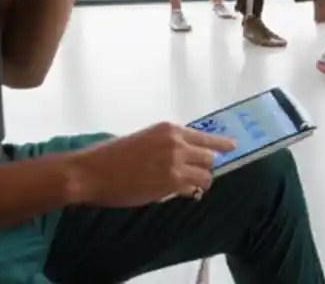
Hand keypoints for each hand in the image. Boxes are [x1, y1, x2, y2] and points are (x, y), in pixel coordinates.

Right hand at [66, 122, 235, 207]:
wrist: (92, 171)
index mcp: (169, 129)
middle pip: (210, 155)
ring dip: (202, 181)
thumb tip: (182, 155)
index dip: (220, 143)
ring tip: (196, 186)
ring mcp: (176, 163)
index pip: (204, 136)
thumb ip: (166, 145)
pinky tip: (188, 194)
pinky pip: (193, 188)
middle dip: (208, 165)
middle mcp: (177, 142)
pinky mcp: (172, 183)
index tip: (232, 146)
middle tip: (204, 173)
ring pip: (206, 173)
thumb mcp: (144, 139)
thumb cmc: (111, 156)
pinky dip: (192, 192)